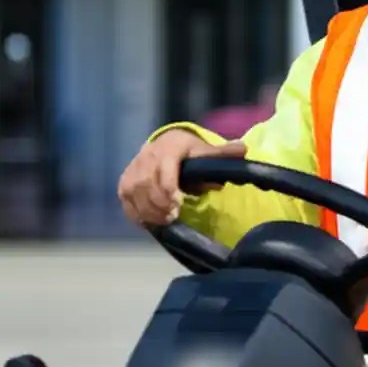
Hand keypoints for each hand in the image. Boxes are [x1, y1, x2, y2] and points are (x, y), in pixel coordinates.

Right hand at [116, 130, 246, 226]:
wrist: (164, 144)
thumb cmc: (189, 151)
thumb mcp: (206, 150)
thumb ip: (222, 154)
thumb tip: (243, 150)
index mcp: (168, 149)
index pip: (164, 170)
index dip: (168, 189)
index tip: (177, 204)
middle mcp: (146, 157)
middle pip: (146, 185)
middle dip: (159, 204)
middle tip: (173, 217)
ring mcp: (133, 170)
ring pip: (134, 193)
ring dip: (148, 211)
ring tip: (164, 221)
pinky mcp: (124, 182)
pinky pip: (126, 201)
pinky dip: (136, 213)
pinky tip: (150, 221)